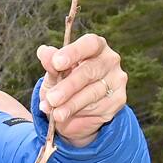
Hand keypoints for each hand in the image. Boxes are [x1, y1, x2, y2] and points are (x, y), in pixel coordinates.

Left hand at [35, 34, 127, 148]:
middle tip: (52, 98)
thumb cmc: (64, 84)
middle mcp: (110, 60)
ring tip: (55, 114)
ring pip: (93, 92)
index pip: (89, 44)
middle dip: (69, 86)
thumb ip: (51, 64)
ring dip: (71, 104)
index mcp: (96, 46)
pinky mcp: (118, 100)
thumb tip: (43, 51)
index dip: (73, 52)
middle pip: (90, 70)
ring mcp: (116, 80)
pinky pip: (99, 107)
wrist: (74, 113)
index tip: (56, 63)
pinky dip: (80, 113)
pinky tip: (67, 117)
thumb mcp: (54, 75)